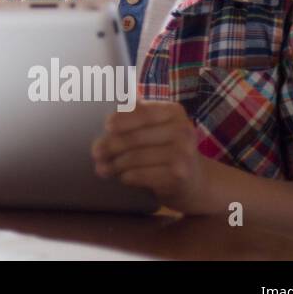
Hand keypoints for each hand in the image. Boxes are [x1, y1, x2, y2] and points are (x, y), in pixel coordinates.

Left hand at [90, 100, 213, 213]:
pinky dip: (127, 177)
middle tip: (95, 153)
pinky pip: (142, 174)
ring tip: (101, 169)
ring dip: (114, 164)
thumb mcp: (158, 128)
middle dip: (110, 145)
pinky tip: (121, 178)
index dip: (120, 119)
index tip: (106, 126)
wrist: (197, 182)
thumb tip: (102, 112)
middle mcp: (182, 129)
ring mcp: (183, 153)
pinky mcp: (179, 175)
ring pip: (135, 157)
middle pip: (134, 137)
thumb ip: (137, 116)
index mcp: (173, 111)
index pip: (141, 111)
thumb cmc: (168, 150)